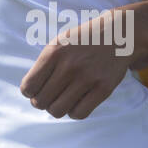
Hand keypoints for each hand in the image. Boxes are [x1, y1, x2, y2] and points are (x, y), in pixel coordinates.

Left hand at [20, 11, 134, 118]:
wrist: (119, 33)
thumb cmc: (84, 40)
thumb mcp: (59, 42)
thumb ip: (44, 64)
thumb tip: (30, 92)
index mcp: (54, 52)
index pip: (28, 87)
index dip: (30, 93)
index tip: (38, 89)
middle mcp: (69, 66)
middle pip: (40, 102)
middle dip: (42, 102)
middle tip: (51, 95)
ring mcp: (87, 78)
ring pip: (57, 111)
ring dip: (58, 108)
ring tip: (64, 99)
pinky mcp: (103, 88)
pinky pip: (79, 114)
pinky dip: (75, 112)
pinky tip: (78, 101)